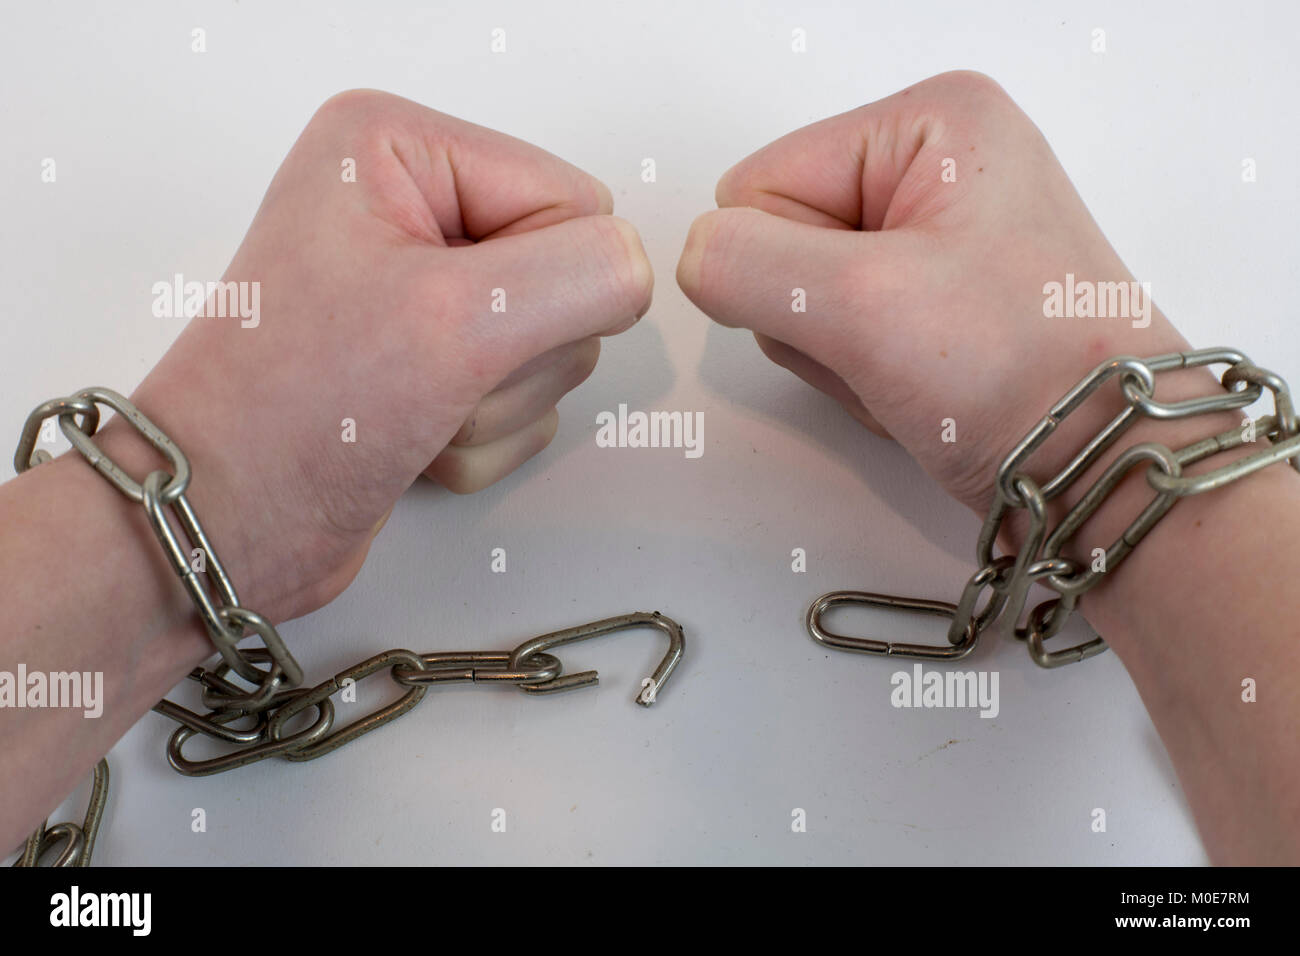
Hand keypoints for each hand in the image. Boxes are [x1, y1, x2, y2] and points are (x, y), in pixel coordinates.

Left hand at [106, 90, 652, 623]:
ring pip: (553, 349)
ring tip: (413, 413)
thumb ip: (584, 275)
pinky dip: (481, 442)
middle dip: (513, 357)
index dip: (545, 285)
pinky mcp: (432, 366)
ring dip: (496, 407)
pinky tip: (413, 442)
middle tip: (430, 379)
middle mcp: (411, 210)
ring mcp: (424, 293)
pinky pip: (524, 402)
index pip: (574, 200)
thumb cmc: (292, 416)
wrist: (221, 530)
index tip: (459, 326)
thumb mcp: (456, 321)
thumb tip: (634, 271)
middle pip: (568, 278)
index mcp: (398, 150)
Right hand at [677, 70, 1197, 514]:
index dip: (785, 267)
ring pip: (800, 298)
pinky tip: (917, 389)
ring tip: (913, 373)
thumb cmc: (1019, 372)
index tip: (871, 308)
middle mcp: (932, 166)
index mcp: (930, 122)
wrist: (1105, 471)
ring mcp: (931, 237)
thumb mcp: (863, 301)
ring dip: (839, 356)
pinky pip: (838, 333)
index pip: (758, 183)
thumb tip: (692, 260)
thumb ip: (745, 265)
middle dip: (818, 317)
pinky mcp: (930, 300)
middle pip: (778, 240)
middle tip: (895, 349)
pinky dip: (860, 376)